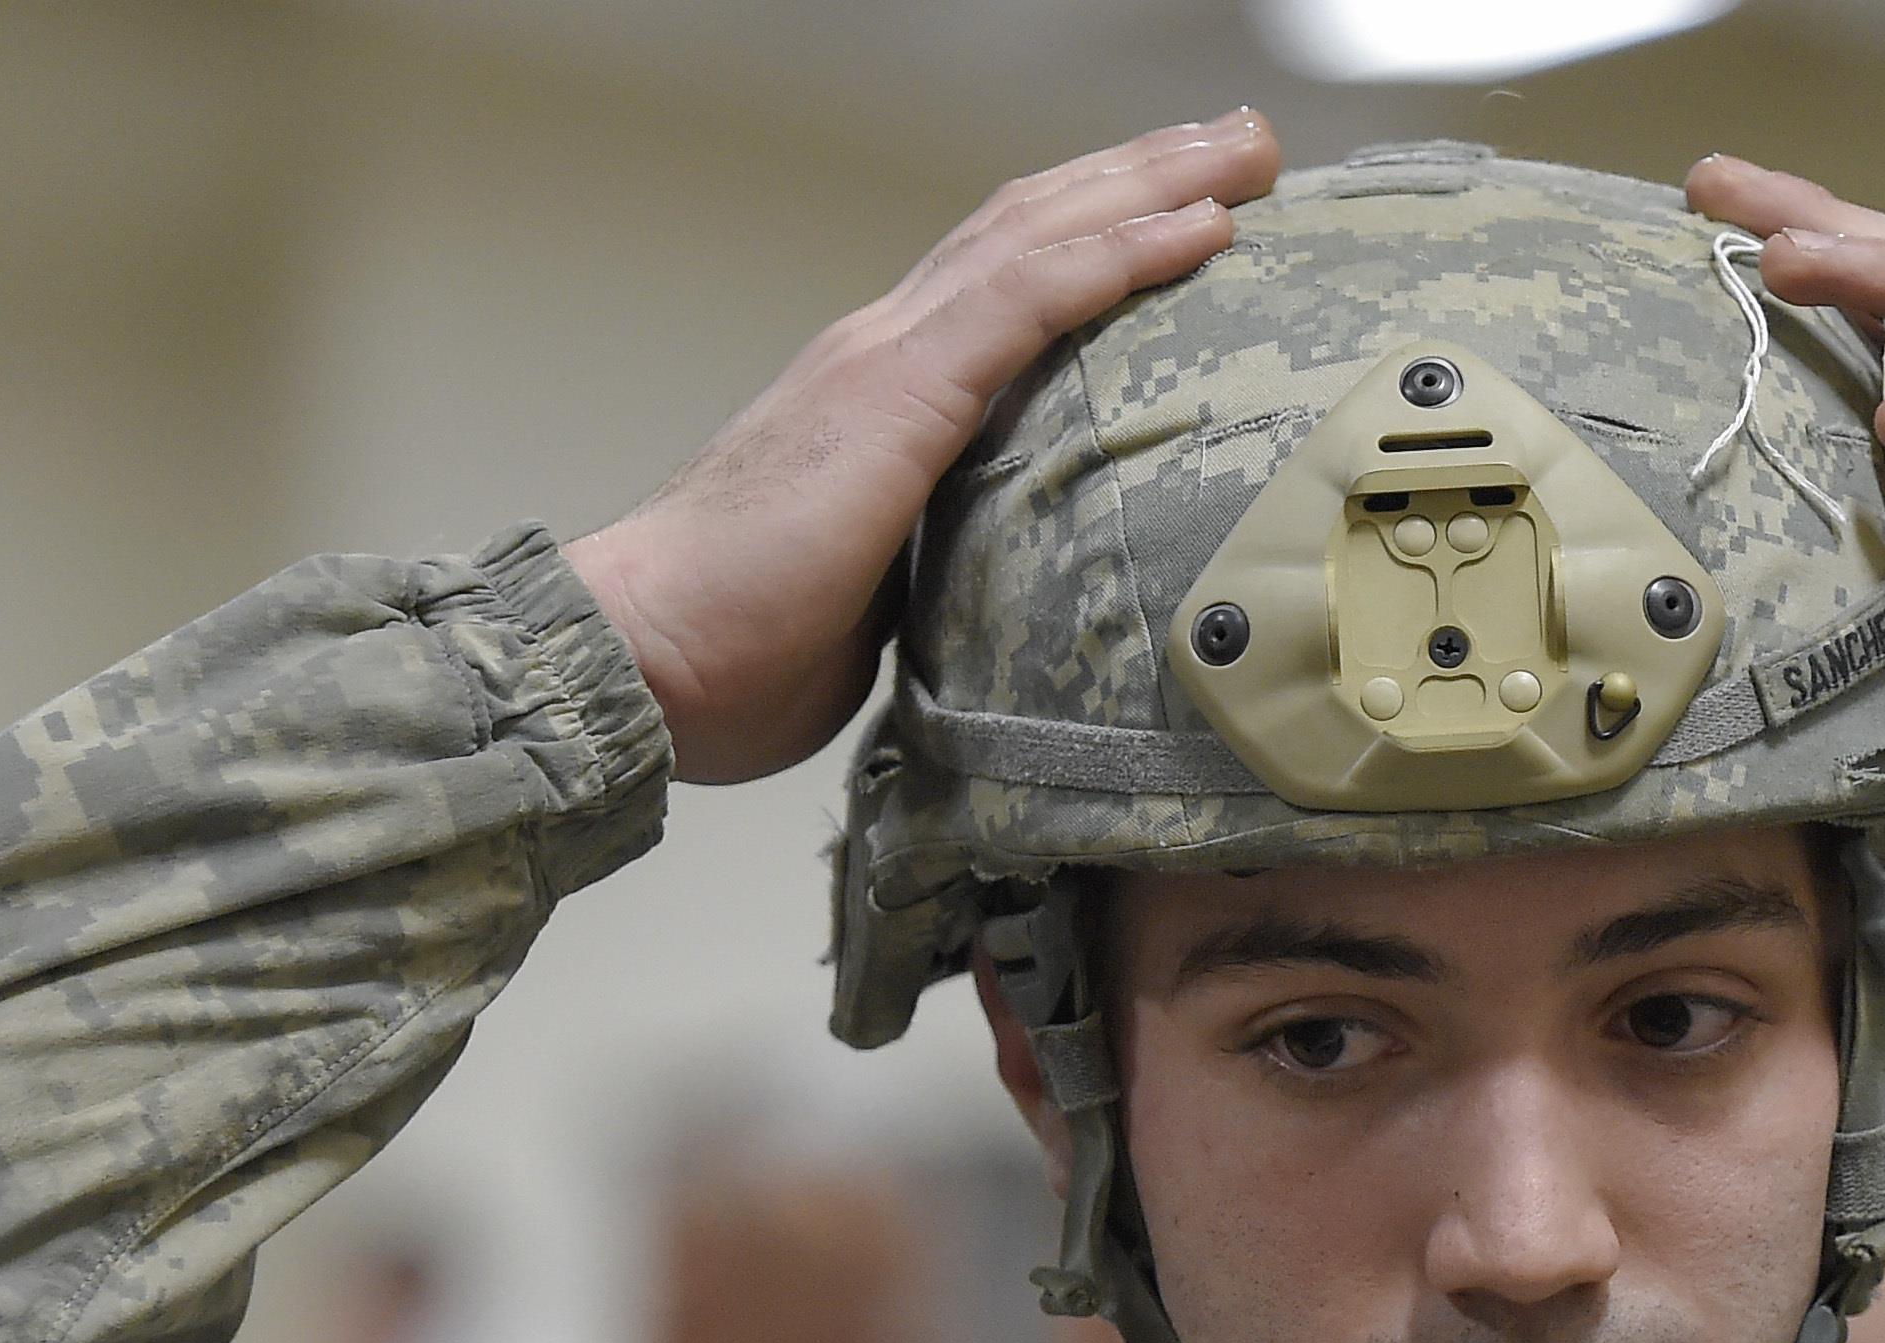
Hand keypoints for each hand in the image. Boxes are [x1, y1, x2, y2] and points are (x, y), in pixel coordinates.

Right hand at [570, 114, 1281, 781]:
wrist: (643, 655)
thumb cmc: (734, 647)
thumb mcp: (876, 598)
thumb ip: (942, 568)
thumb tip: (1002, 601)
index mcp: (878, 394)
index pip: (1004, 283)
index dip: (1095, 235)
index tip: (1187, 213)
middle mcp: (883, 347)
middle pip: (1033, 228)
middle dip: (1144, 177)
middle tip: (1239, 145)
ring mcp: (887, 357)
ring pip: (1042, 231)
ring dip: (1153, 184)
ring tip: (1241, 152)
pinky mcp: (897, 391)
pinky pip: (1034, 295)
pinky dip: (1124, 252)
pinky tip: (1199, 227)